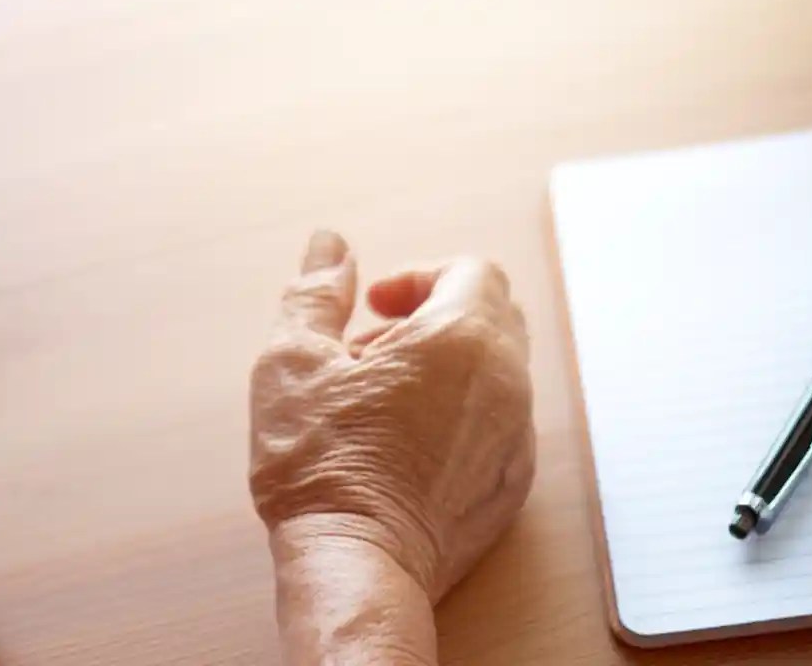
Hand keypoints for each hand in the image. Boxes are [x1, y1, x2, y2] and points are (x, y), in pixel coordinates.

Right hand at [250, 231, 534, 600]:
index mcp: (463, 339)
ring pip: (497, 372)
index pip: (471, 270)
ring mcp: (517, 438)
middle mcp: (508, 383)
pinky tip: (405, 446)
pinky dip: (462, 416)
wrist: (358, 566)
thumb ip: (316, 293)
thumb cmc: (320, 465)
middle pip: (493, 315)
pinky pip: (500, 426)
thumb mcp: (294, 362)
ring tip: (379, 402)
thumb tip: (330, 246)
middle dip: (432, 317)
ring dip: (445, 367)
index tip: (374, 307)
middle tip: (371, 351)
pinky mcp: (512, 486)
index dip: (418, 276)